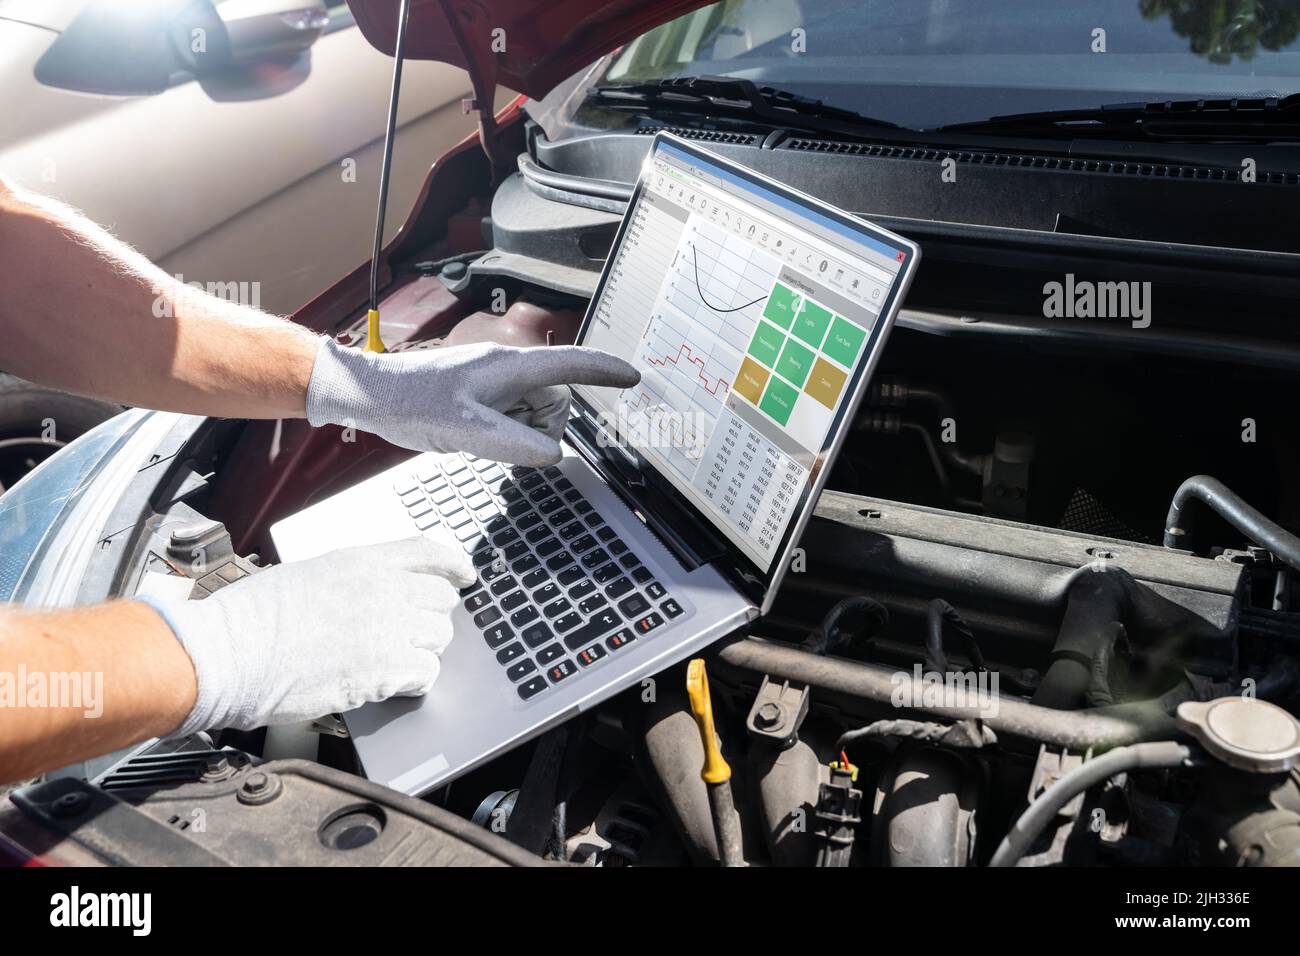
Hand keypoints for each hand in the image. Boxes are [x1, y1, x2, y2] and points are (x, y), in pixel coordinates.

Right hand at [138, 535, 475, 735]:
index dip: (453, 564)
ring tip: (393, 659)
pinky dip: (415, 680)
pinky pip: (427, 673)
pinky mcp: (384, 669)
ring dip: (423, 649)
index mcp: (362, 560)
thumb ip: (351, 579)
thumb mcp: (309, 575)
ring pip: (439, 637)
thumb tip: (375, 593)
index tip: (466, 575)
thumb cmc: (253, 618)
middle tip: (411, 633)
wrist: (229, 654)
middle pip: (441, 599)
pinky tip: (393, 682)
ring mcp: (388, 628)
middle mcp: (383, 588)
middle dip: (431, 616)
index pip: (428, 552)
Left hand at [305, 339, 639, 465]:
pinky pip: (512, 415)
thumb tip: (554, 455)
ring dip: (520, 432)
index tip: (633, 377)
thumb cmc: (410, 403)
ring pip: (533, 412)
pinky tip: (473, 435)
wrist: (370, 394)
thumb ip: (514, 444)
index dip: (605, 371)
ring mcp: (493, 380)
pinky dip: (505, 431)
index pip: (570, 364)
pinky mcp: (481, 393)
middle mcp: (506, 368)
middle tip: (501, 440)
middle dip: (542, 426)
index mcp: (509, 366)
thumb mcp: (464, 430)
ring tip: (479, 436)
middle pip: (554, 400)